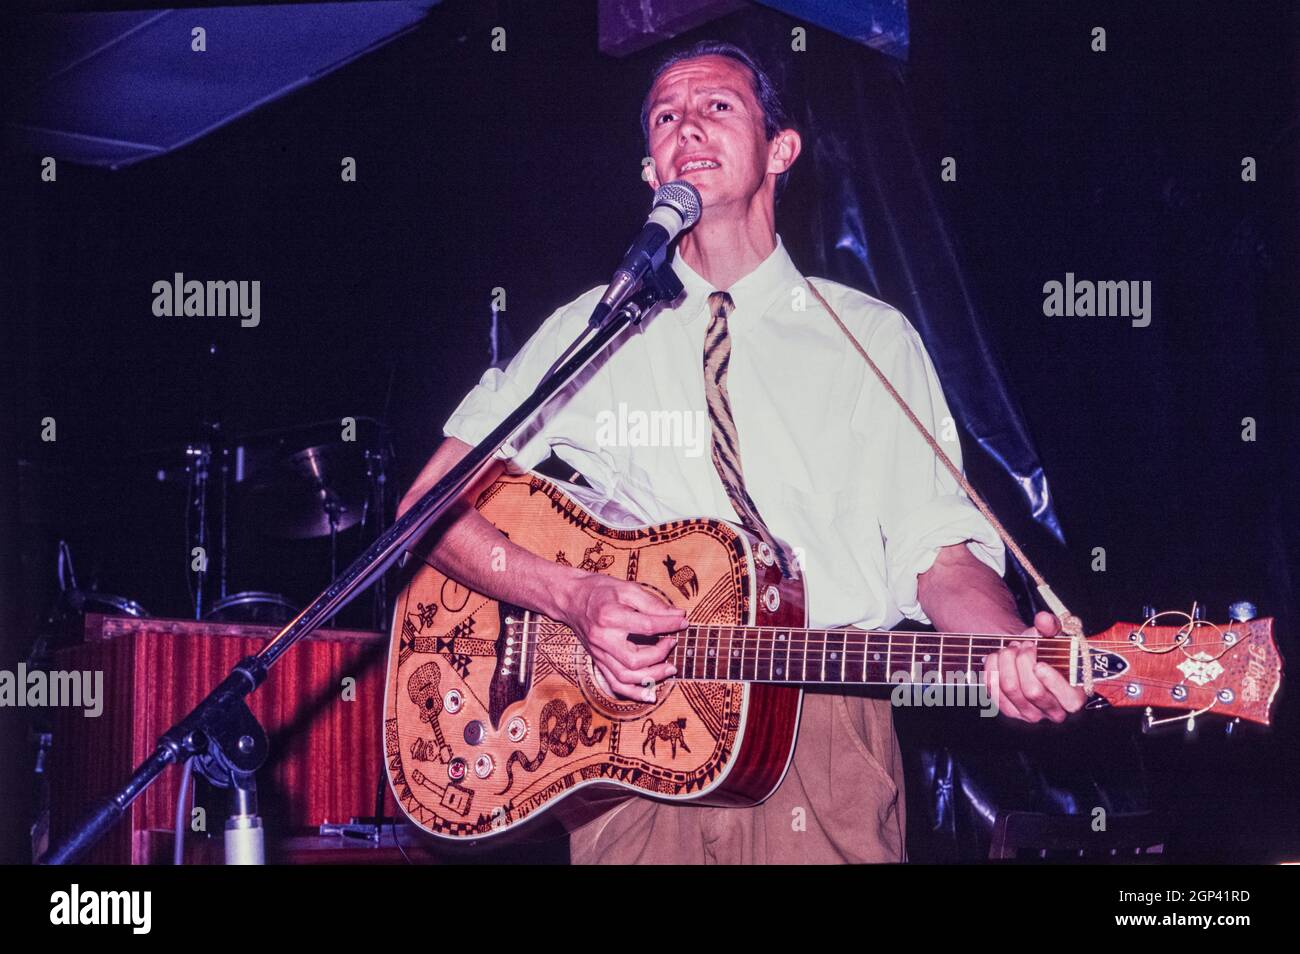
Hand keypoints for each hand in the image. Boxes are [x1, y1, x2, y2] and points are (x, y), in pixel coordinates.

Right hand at [557, 573, 685, 700]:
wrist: (571, 598)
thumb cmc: (601, 590)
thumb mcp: (627, 588)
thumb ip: (653, 603)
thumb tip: (678, 615)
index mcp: (610, 617)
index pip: (647, 626)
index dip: (670, 625)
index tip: (684, 622)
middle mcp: (602, 639)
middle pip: (635, 659)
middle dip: (660, 655)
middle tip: (672, 643)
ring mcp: (598, 653)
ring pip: (625, 677)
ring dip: (651, 677)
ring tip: (669, 668)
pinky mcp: (598, 661)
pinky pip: (615, 684)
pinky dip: (633, 693)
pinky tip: (650, 694)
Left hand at [983, 611, 1086, 722]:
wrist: (1031, 661)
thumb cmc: (1050, 652)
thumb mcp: (1055, 636)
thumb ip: (1052, 626)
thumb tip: (1043, 620)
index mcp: (1074, 698)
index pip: (1068, 699)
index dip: (1051, 680)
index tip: (1040, 663)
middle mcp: (1053, 711)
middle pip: (1032, 691)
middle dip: (1023, 661)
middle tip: (1023, 645)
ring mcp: (1030, 714)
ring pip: (1010, 688)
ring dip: (1006, 662)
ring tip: (1010, 649)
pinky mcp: (1009, 710)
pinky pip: (993, 690)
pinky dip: (991, 669)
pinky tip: (996, 657)